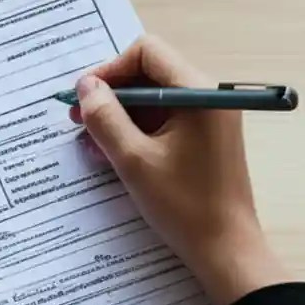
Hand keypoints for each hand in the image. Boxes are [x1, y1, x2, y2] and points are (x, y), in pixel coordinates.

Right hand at [70, 36, 291, 304]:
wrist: (226, 251)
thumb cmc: (184, 206)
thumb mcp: (133, 160)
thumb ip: (105, 118)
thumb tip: (85, 86)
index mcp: (198, 92)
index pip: (147, 52)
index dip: (110, 69)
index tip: (84, 96)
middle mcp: (206, 96)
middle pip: (149, 73)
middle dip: (111, 94)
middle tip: (78, 118)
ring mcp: (207, 117)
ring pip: (153, 98)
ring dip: (119, 115)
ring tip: (90, 141)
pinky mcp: (203, 137)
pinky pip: (163, 120)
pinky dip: (136, 131)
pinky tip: (111, 152)